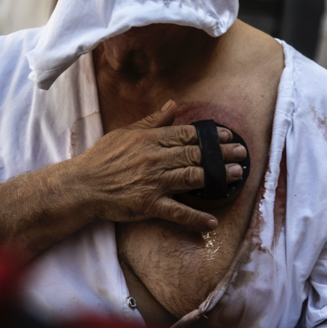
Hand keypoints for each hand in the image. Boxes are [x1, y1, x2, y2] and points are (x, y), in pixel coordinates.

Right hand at [69, 100, 246, 231]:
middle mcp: (155, 159)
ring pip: (192, 178)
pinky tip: (211, 222)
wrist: (83, 185)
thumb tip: (173, 104)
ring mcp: (154, 183)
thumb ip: (153, 121)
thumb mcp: (126, 133)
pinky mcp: (149, 205)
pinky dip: (195, 218)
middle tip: (243, 154)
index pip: (188, 135)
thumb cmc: (103, 158)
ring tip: (236, 176)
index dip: (212, 136)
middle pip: (196, 154)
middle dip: (223, 154)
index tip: (228, 136)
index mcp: (151, 140)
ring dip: (217, 178)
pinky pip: (177, 212)